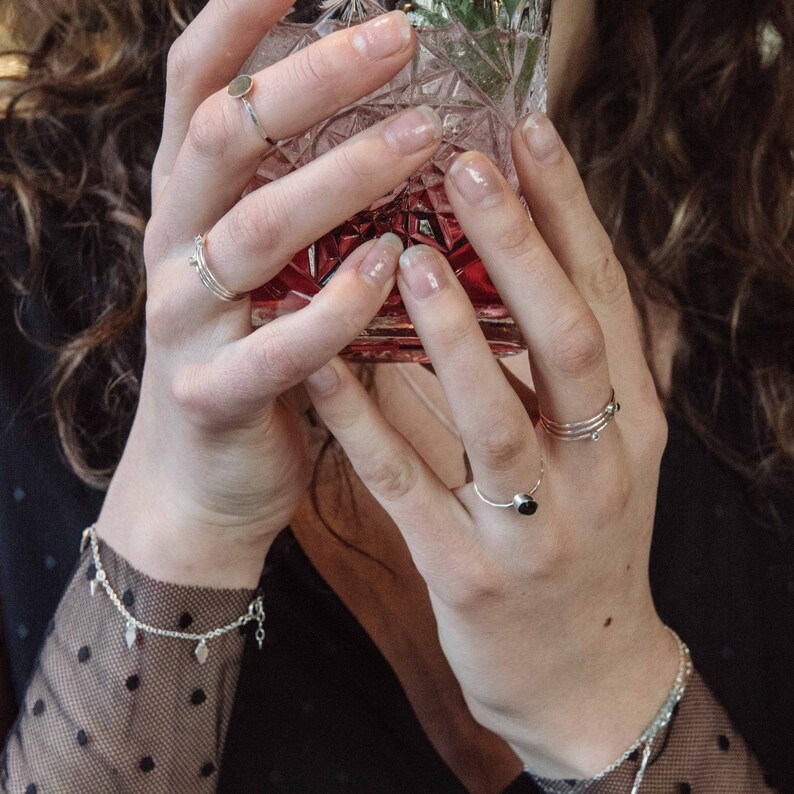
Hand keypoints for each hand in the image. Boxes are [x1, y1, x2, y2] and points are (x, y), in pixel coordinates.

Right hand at [97, 0, 441, 587]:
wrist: (203, 479)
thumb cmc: (252, 356)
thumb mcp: (267, 267)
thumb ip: (301, 199)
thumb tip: (390, 119)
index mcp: (192, 206)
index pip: (199, 87)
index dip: (240, 18)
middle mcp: (176, 248)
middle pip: (225, 139)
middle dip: (309, 81)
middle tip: (398, 37)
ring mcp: (185, 322)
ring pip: (252, 235)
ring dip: (337, 182)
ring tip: (418, 141)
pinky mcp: (211, 394)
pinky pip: (274, 347)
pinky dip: (332, 308)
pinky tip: (386, 270)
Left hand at [306, 113, 678, 776]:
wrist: (585, 677)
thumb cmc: (583, 545)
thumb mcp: (597, 455)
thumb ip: (565, 375)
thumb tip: (515, 266)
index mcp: (629, 427)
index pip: (605, 301)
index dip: (571, 215)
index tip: (530, 136)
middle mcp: (596, 469)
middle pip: (566, 341)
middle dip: (520, 248)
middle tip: (467, 165)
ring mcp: (537, 528)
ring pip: (493, 417)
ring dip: (451, 332)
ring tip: (407, 256)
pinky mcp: (471, 578)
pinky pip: (409, 489)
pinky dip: (366, 425)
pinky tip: (326, 368)